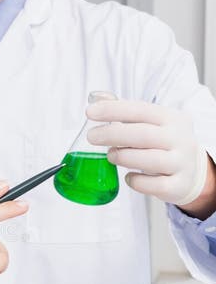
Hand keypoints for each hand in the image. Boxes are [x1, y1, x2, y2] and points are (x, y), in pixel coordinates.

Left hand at [86, 99, 208, 207]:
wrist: (192, 171)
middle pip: (143, 134)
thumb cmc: (163, 144)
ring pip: (149, 160)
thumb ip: (126, 111)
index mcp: (172, 118)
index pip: (141, 109)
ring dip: (123, 157)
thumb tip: (96, 98)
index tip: (90, 112)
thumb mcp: (152, 123)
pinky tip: (129, 176)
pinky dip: (136, 181)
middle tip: (92, 137)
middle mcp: (180, 139)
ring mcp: (181, 163)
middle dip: (112, 134)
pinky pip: (153, 186)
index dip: (113, 110)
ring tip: (111, 155)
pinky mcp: (178, 186)